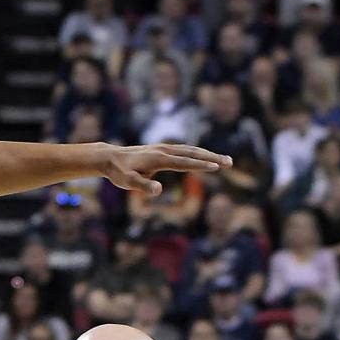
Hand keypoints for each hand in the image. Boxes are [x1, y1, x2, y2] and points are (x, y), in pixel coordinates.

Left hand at [102, 143, 230, 196]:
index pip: (184, 162)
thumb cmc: (119, 173)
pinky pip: (185, 151)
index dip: (200, 165)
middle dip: (212, 157)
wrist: (110, 158)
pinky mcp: (163, 150)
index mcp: (159, 158)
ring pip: (191, 150)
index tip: (216, 167)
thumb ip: (142, 186)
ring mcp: (164, 149)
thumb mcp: (127, 182)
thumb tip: (159, 190)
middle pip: (193, 152)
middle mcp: (165, 150)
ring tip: (225, 161)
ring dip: (209, 154)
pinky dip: (198, 154)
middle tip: (230, 163)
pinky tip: (205, 159)